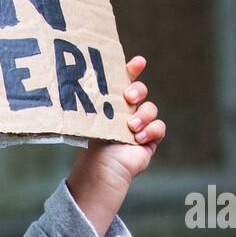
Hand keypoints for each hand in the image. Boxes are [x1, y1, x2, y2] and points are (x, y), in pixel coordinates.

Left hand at [66, 56, 164, 236]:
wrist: (100, 174)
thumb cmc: (91, 149)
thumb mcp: (91, 123)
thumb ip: (92, 106)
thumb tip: (76, 84)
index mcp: (111, 105)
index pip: (124, 82)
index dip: (133, 70)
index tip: (138, 62)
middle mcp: (127, 112)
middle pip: (141, 91)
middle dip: (138, 90)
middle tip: (130, 97)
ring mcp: (140, 126)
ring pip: (151, 109)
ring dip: (144, 114)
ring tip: (132, 126)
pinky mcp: (149, 140)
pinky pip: (159, 127)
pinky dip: (152, 130)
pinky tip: (139, 138)